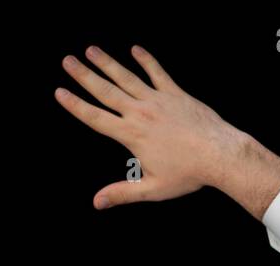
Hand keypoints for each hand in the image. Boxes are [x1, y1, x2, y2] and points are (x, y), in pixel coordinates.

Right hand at [54, 44, 249, 208]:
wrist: (219, 154)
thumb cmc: (188, 174)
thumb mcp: (152, 189)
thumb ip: (122, 193)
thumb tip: (97, 202)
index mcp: (132, 135)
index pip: (95, 118)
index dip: (75, 105)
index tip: (59, 92)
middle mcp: (141, 113)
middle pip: (106, 91)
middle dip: (84, 75)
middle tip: (66, 60)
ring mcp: (158, 100)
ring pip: (127, 77)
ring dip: (107, 62)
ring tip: (91, 50)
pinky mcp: (176, 94)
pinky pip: (157, 72)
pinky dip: (146, 60)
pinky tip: (135, 49)